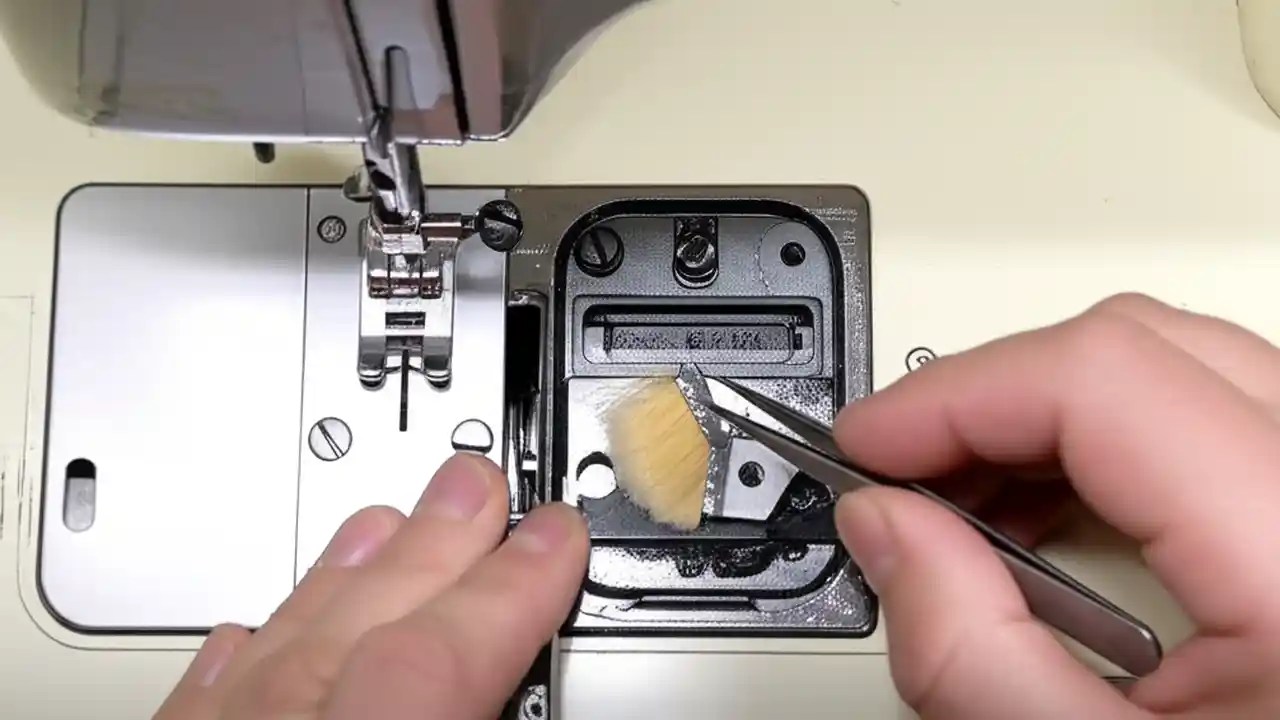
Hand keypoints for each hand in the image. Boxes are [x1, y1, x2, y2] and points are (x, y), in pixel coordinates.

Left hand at [154, 454, 589, 719]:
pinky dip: (241, 660)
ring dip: (341, 580)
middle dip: (429, 547)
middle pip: (354, 628)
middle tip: (476, 485)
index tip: (554, 541)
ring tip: (388, 524)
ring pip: (274, 647)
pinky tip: (252, 630)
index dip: (505, 587)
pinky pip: (198, 702)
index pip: (433, 659)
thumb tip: (540, 686)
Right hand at [833, 293, 1279, 718]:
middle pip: (1145, 350)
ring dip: (1048, 419)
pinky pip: (1216, 422)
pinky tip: (1052, 518)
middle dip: (994, 400)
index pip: (1106, 382)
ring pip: (1182, 370)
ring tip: (966, 503)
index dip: (958, 395)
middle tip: (905, 473)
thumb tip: (884, 526)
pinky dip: (1111, 449)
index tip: (872, 444)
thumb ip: (966, 650)